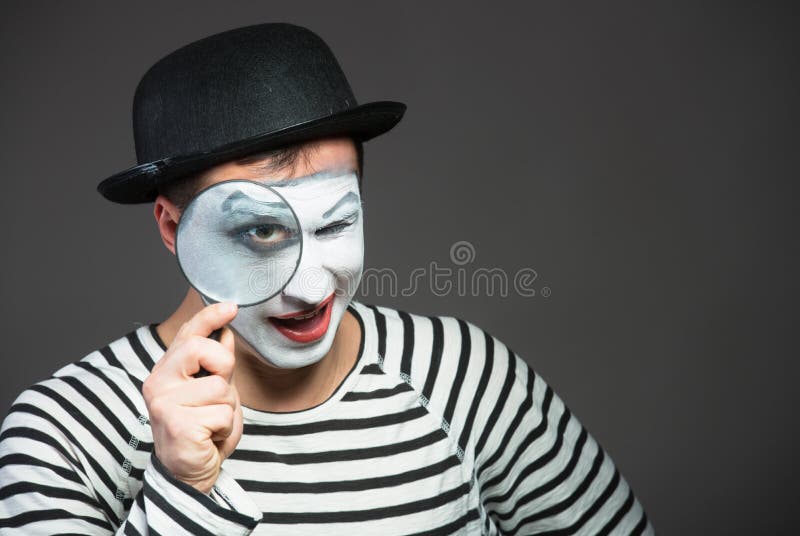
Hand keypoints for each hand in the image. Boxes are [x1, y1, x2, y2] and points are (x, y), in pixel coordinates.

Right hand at [142, 302, 241, 493]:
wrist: (190, 473)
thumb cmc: (203, 431)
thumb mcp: (215, 391)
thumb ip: (217, 364)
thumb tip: (225, 332)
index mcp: (167, 370)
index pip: (188, 335)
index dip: (209, 317)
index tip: (231, 307)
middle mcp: (158, 383)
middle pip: (201, 349)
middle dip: (223, 367)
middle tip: (220, 391)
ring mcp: (165, 403)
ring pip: (220, 387)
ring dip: (227, 408)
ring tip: (213, 422)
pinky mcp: (177, 424)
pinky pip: (222, 413)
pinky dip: (225, 428)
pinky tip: (210, 437)